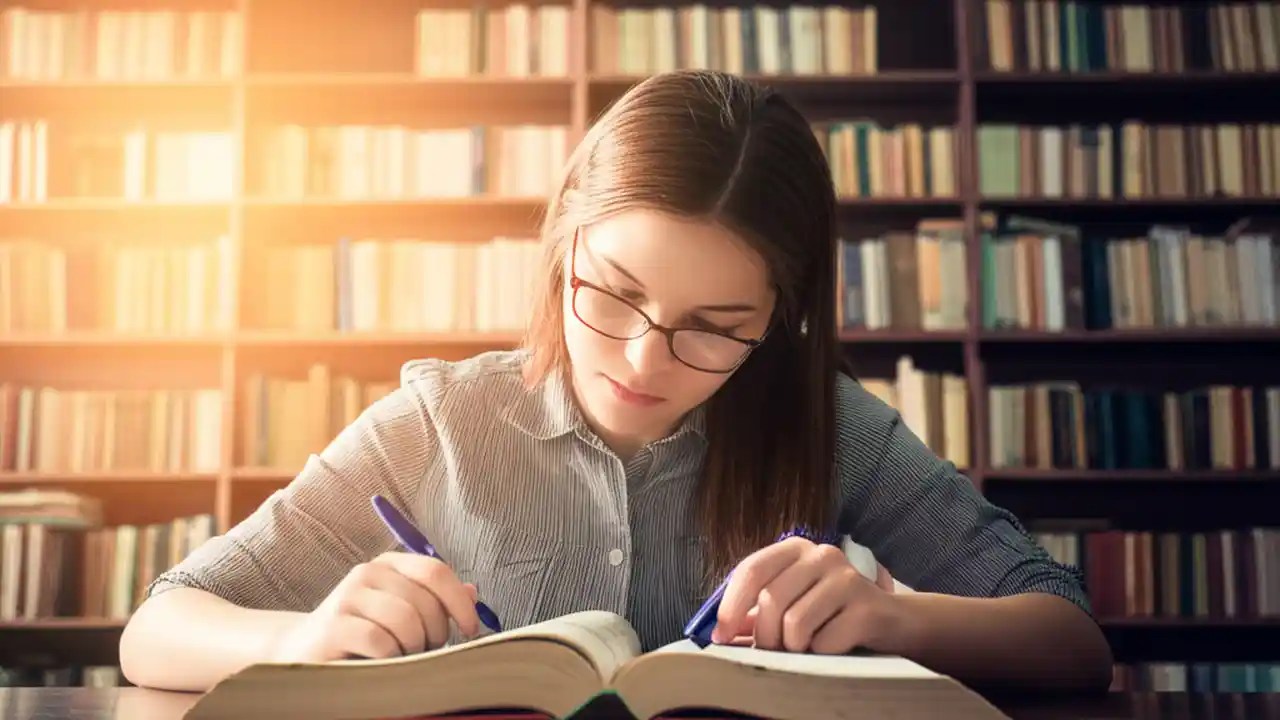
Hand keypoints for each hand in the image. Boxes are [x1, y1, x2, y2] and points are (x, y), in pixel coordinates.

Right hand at [269, 552, 482, 661]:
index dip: (459, 602)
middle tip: (425, 652)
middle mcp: (366, 573)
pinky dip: (391, 659)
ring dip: (413, 648)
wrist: (301, 654)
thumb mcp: (399, 614)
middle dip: (436, 634)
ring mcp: (347, 597)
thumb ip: (434, 601)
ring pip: (406, 620)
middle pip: (425, 600)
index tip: (470, 631)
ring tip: (402, 658)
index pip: (436, 571)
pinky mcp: (333, 626)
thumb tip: (473, 592)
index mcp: (388, 565)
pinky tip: (381, 664)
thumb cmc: (361, 636)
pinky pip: (382, 642)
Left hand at [711, 536, 906, 654]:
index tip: (720, 636)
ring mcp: (846, 578)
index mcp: (795, 548)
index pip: (751, 570)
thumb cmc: (829, 612)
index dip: (730, 606)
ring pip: (795, 624)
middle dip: (764, 635)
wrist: (889, 620)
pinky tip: (833, 644)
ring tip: (806, 645)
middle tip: (771, 650)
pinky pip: (824, 642)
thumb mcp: (792, 600)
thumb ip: (755, 610)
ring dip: (794, 647)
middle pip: (770, 600)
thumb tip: (719, 632)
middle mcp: (821, 555)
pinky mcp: (866, 607)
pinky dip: (821, 654)